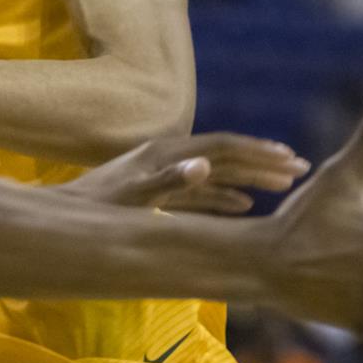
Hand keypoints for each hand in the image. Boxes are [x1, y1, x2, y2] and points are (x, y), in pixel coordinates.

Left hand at [61, 131, 310, 212]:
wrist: (61, 217)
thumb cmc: (94, 209)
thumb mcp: (131, 196)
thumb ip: (168, 182)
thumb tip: (206, 167)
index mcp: (167, 151)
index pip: (223, 146)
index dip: (257, 152)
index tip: (289, 160)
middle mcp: (170, 156)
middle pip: (226, 154)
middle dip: (264, 160)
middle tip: (302, 168)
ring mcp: (165, 173)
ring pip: (219, 172)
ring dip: (251, 177)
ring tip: (285, 184)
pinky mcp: (158, 191)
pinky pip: (202, 192)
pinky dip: (226, 197)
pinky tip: (245, 206)